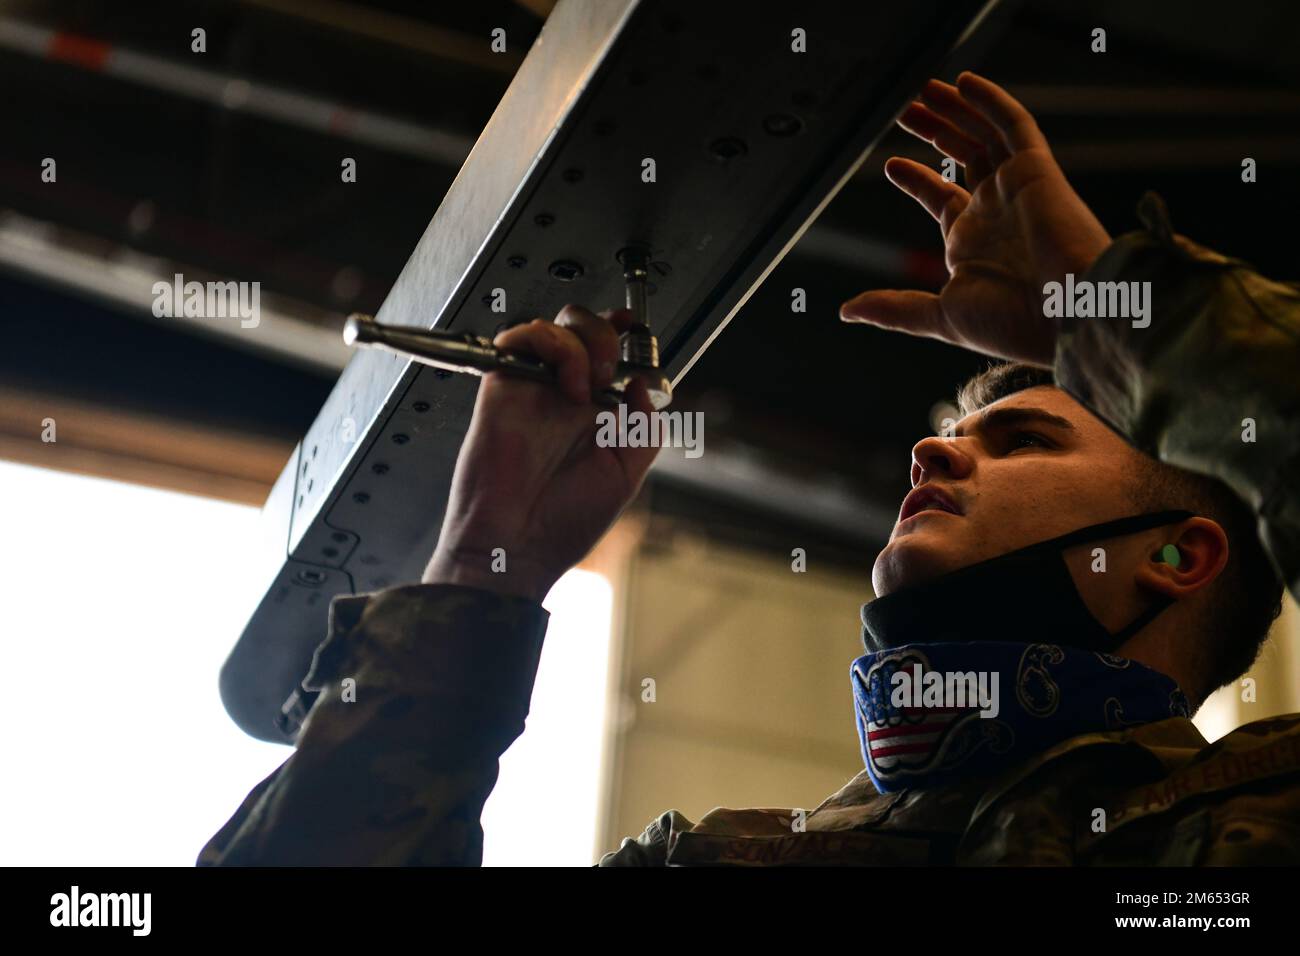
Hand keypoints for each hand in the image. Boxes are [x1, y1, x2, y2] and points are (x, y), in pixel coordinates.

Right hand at [423, 305, 658, 601]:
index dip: (623, 333)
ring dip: (581, 342)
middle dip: (605, 333)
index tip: (638, 329)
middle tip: (610, 370)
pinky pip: (516, 339)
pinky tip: (566, 385)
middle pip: (581, 328)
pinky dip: (547, 342)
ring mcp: (532, 390)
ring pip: (553, 327)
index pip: (608, 354)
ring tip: (589, 383)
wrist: (516, 546)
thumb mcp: (626, 475)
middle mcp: (563, 397)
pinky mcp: (502, 389)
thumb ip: (644, 427)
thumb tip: (644, 383)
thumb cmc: (563, 524)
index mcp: (594, 413)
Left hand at [840, 72, 1112, 366]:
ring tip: (922, 92)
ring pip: (982, 135)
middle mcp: (994, 211)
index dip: (916, 179)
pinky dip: (991, 101)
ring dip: (953, 111)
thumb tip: (848, 311)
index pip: (941, 197)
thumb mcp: (939, 315)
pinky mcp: (1036, 169)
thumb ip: (894, 308)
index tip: (892, 164)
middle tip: (905, 110)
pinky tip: (965, 84)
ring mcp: (1015, 187)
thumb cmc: (1013, 325)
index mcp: (972, 242)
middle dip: (933, 132)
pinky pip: (1014, 124)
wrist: (1070, 316)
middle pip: (962, 158)